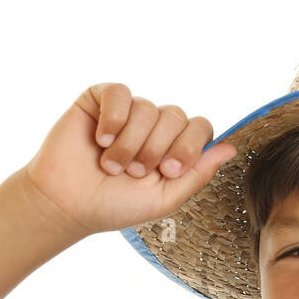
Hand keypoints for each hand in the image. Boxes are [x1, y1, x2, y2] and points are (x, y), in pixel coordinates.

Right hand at [22, 82, 236, 237]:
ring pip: (147, 108)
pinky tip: (102, 140)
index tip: (168, 170)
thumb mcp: (164, 199)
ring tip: (111, 165)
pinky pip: (121, 93)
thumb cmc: (113, 205)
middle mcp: (153, 126)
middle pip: (176, 115)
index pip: (200, 127)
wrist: (67, 203)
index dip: (188, 145)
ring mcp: (128, 111)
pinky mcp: (101, 98)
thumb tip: (232, 148)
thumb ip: (198, 174)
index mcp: (173, 147)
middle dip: (156, 148)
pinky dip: (114, 119)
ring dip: (130, 143)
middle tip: (135, 172)